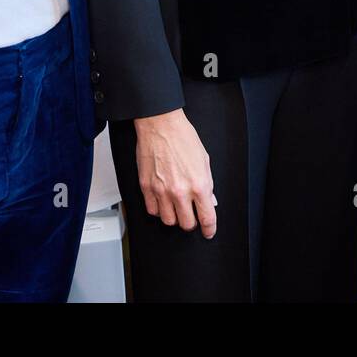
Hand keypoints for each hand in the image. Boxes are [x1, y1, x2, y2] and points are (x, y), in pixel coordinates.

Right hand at [133, 109, 216, 237]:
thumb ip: (208, 184)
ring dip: (174, 217)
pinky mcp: (146, 187)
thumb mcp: (204, 160)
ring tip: (176, 207)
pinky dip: (158, 209)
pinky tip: (162, 201)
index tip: (208, 231)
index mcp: (199, 185)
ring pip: (168, 221)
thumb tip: (210, 200)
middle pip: (186, 224)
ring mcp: (161, 191)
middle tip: (191, 214)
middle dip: (191, 222)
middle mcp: (180, 191)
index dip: (209, 229)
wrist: (160, 124)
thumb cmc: (182, 137)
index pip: (207, 218)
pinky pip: (152, 210)